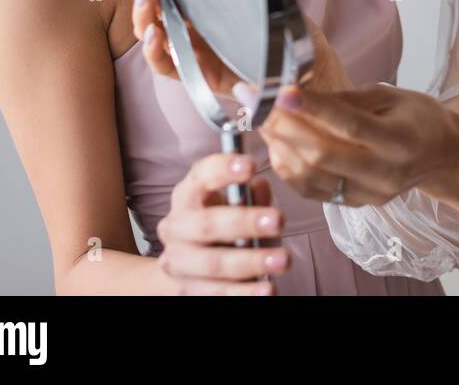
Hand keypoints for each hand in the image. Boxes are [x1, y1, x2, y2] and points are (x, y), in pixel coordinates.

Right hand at [127, 0, 352, 97]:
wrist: (304, 75)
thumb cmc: (288, 35)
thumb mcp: (275, 0)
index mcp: (204, 5)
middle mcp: (191, 26)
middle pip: (153, 2)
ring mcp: (191, 50)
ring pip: (152, 31)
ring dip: (143, 13)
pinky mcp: (198, 75)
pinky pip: (167, 65)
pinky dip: (155, 51)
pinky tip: (155, 34)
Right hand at [155, 153, 287, 293]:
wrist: (191, 268)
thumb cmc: (224, 227)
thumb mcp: (237, 206)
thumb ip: (250, 196)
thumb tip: (262, 185)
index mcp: (187, 196)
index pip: (201, 175)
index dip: (224, 169)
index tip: (252, 164)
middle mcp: (176, 226)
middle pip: (206, 223)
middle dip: (244, 222)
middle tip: (278, 220)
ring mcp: (178, 261)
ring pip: (213, 263)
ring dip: (251, 262)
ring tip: (282, 260)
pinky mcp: (186, 290)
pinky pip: (217, 293)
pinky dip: (244, 292)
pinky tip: (267, 289)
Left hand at [261, 83, 458, 207]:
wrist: (443, 156)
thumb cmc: (419, 118)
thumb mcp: (393, 96)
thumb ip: (348, 99)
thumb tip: (300, 94)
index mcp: (400, 141)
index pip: (349, 125)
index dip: (312, 108)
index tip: (280, 90)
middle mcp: (384, 173)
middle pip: (322, 154)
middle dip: (282, 125)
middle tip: (257, 100)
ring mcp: (368, 194)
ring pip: (310, 175)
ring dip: (278, 146)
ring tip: (261, 119)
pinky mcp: (355, 204)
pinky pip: (311, 190)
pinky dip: (287, 167)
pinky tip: (277, 144)